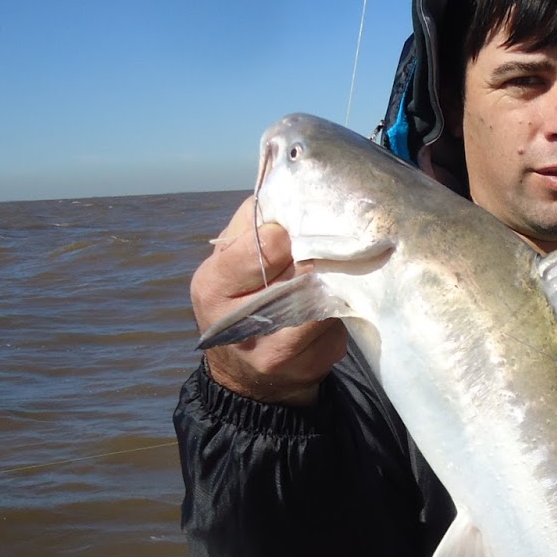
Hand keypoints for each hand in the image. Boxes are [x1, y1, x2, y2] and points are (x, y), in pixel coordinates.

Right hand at [190, 197, 346, 405]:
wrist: (245, 368)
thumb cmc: (238, 295)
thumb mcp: (227, 259)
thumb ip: (252, 224)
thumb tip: (290, 189)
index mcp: (213, 287)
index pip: (263, 246)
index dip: (287, 232)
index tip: (293, 228)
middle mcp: (241, 326)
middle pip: (300, 272)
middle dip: (316, 255)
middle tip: (326, 243)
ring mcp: (279, 351)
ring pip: (326, 298)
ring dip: (334, 280)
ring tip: (334, 269)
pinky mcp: (313, 364)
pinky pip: (340, 324)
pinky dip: (343, 308)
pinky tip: (335, 302)